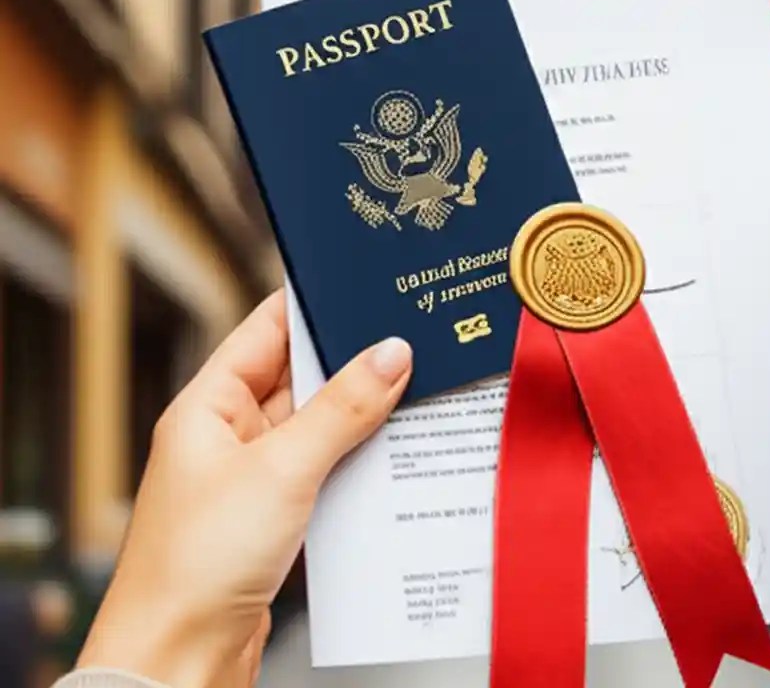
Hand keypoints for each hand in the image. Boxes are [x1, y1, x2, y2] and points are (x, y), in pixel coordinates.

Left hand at [77, 291, 411, 687]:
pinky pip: (328, 473)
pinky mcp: (278, 519)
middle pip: (301, 379)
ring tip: (420, 398)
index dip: (313, 305)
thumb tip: (391, 354)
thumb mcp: (283, 469)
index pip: (266, 330)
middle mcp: (229, 436)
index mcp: (208, 406)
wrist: (181, 654)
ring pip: (322, 429)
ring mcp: (254, 479)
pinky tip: (400, 459)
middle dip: (355, 365)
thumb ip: (342, 408)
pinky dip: (361, 464)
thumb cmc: (199, 561)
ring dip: (364, 419)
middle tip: (414, 344)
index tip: (366, 287)